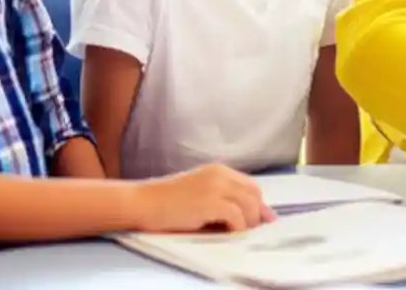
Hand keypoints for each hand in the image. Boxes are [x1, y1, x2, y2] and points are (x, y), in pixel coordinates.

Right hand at [131, 164, 275, 232]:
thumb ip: (221, 198)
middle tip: (254, 229)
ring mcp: (216, 187)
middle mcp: (220, 175)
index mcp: (219, 171)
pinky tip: (231, 234)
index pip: (249, 185)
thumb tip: (244, 214)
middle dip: (257, 212)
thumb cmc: (166, 202)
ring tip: (240, 233)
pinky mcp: (210, 202)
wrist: (142, 202)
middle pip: (254, 192)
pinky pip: (236, 215)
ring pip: (249, 204)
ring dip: (249, 221)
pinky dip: (238, 227)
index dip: (258, 203)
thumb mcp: (199, 193)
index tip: (263, 219)